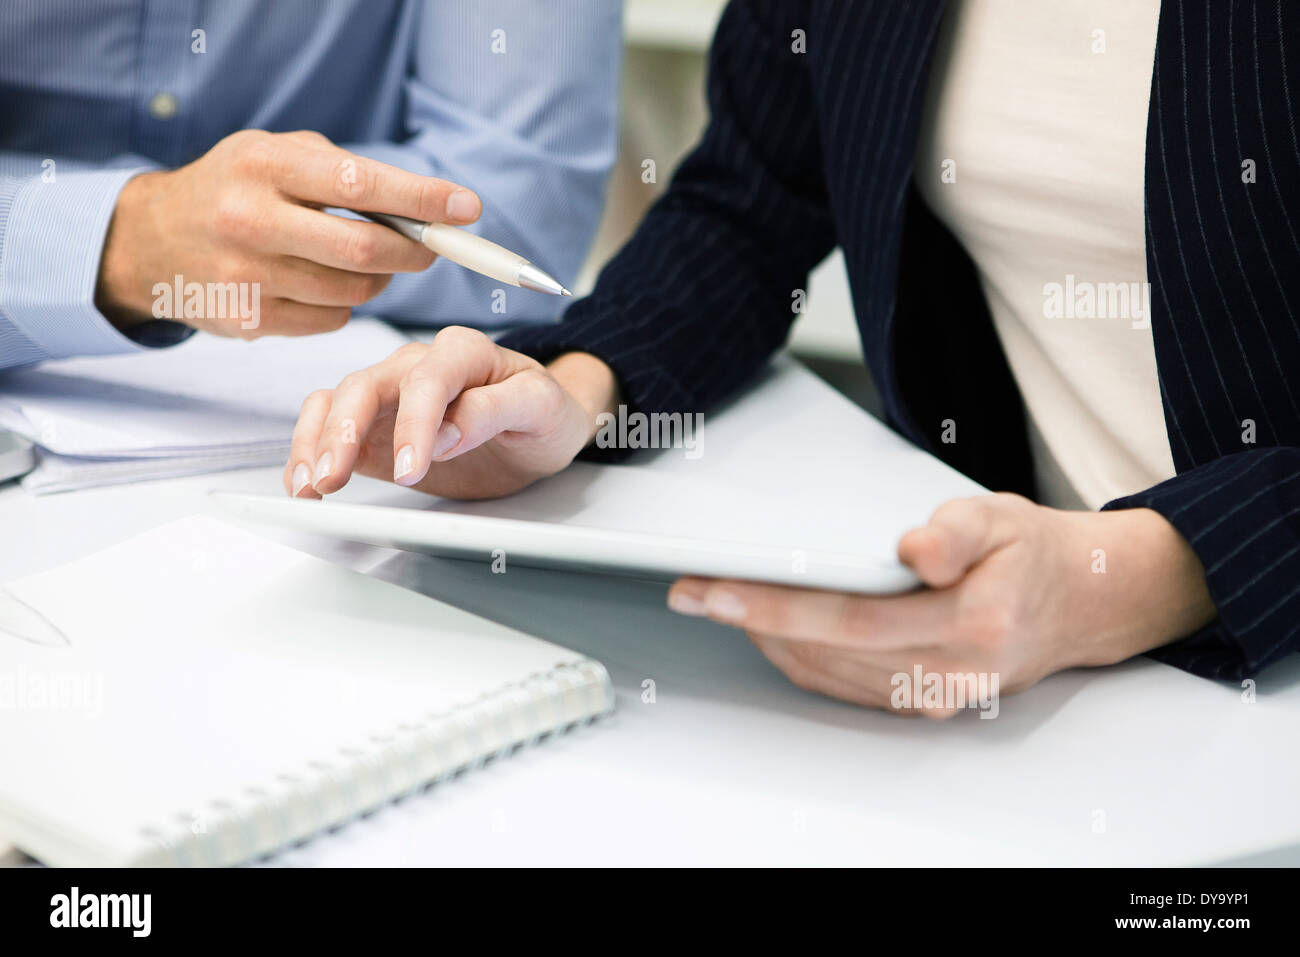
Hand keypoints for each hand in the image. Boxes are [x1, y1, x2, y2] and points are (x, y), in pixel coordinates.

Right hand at [96, 129, 481, 336]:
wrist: (151, 242)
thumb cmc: (235, 188)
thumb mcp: (276, 156)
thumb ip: (344, 173)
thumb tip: (427, 209)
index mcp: (263, 166)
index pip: (360, 185)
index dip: (422, 200)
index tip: (467, 208)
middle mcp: (250, 220)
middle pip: (364, 252)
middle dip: (414, 253)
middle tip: (430, 248)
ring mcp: (247, 276)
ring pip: (354, 293)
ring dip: (379, 281)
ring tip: (365, 261)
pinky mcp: (249, 320)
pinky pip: (330, 320)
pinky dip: (344, 304)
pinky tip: (321, 284)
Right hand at [283, 327, 619, 499]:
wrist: (541, 427)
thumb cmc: (544, 412)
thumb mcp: (541, 408)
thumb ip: (494, 411)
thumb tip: (446, 432)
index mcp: (463, 352)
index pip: (427, 380)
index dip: (413, 423)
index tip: (409, 469)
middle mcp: (418, 366)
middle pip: (365, 385)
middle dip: (344, 433)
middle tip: (334, 478)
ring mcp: (391, 395)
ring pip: (336, 402)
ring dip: (316, 443)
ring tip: (310, 486)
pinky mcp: (375, 428)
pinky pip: (329, 426)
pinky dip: (310, 451)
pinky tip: (305, 484)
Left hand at [668, 493, 1217, 716]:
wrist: (1083, 604)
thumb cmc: (1033, 553)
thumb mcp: (1002, 517)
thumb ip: (956, 530)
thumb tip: (915, 550)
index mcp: (969, 625)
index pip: (848, 619)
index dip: (774, 605)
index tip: (716, 588)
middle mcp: (950, 675)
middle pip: (825, 651)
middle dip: (749, 620)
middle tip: (692, 592)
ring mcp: (937, 697)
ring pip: (828, 674)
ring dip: (765, 640)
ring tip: (718, 603)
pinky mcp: (925, 703)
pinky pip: (844, 685)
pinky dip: (798, 657)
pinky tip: (769, 629)